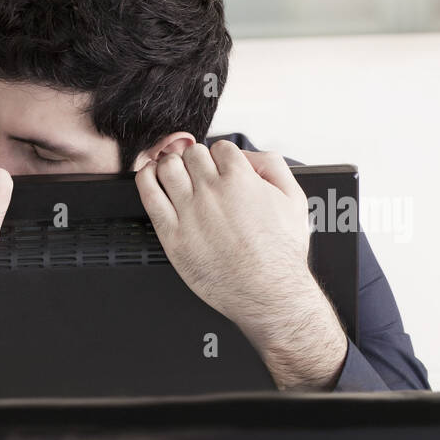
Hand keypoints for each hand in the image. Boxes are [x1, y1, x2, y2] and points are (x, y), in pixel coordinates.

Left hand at [135, 141, 347, 389]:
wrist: (268, 292)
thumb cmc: (280, 254)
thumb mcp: (294, 198)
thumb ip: (271, 166)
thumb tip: (246, 154)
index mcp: (240, 180)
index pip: (219, 147)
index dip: (220, 156)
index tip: (219, 167)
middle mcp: (212, 192)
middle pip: (191, 154)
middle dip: (195, 159)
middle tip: (197, 172)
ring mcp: (189, 213)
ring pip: (167, 167)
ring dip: (170, 165)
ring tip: (174, 174)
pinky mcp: (172, 235)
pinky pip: (149, 194)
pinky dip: (145, 179)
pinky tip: (150, 178)